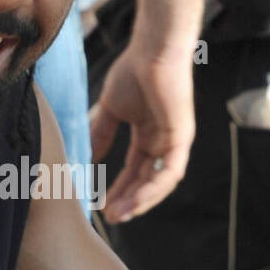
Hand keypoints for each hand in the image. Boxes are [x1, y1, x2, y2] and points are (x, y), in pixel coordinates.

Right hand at [90, 41, 194, 223]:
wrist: (151, 50)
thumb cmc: (133, 71)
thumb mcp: (110, 110)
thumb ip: (101, 133)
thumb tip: (88, 157)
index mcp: (147, 135)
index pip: (134, 171)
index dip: (118, 189)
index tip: (101, 205)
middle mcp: (162, 142)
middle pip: (146, 181)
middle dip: (128, 201)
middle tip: (110, 219)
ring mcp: (174, 141)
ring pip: (159, 182)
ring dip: (140, 201)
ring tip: (120, 215)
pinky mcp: (181, 137)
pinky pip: (170, 172)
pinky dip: (153, 188)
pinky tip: (136, 200)